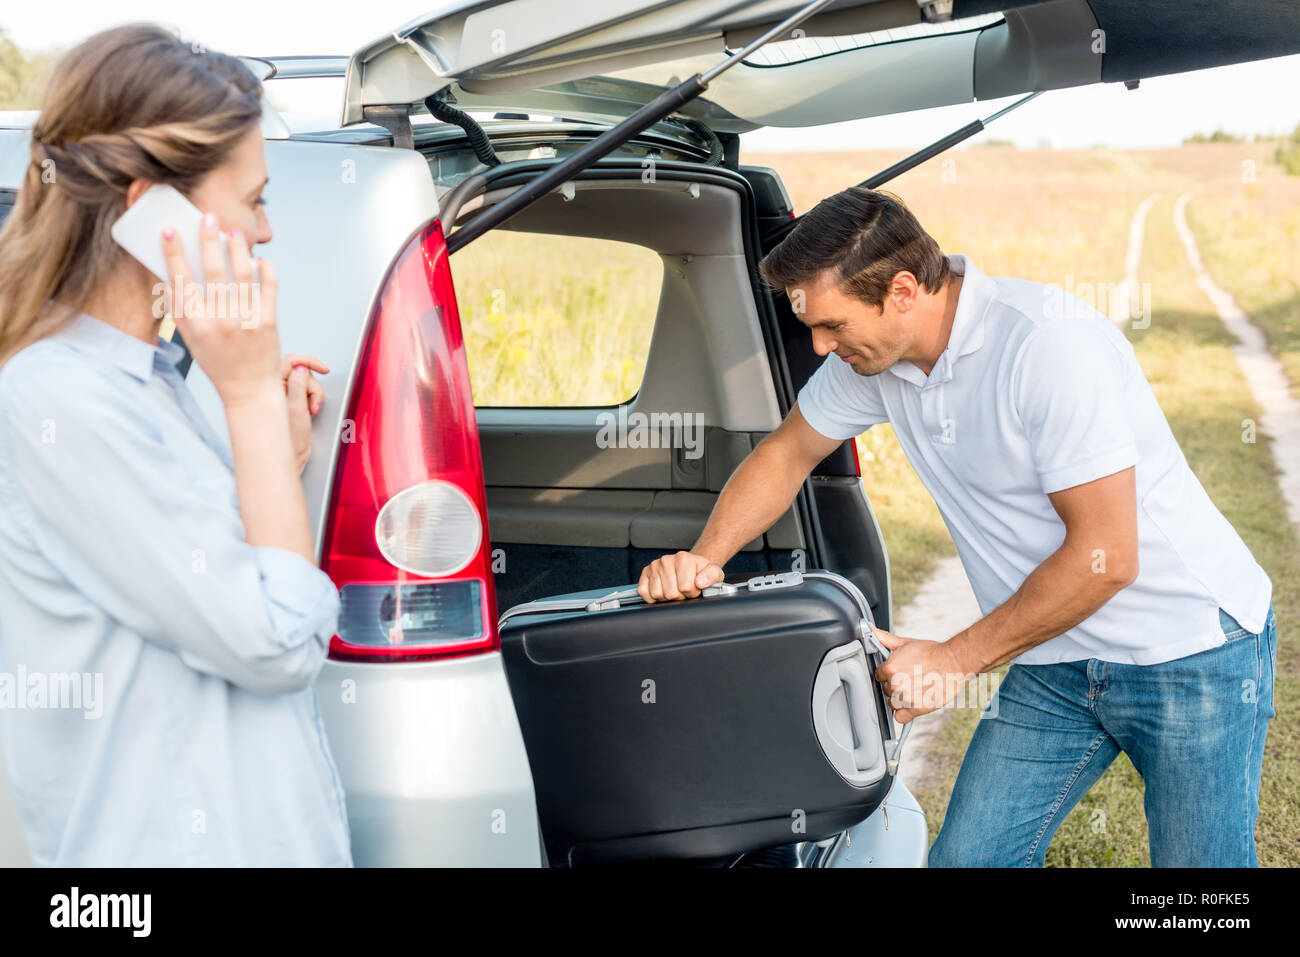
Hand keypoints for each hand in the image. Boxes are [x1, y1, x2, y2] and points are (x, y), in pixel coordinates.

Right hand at [161, 215, 280, 408]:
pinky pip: (269, 287)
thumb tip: (167, 278)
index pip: (181, 280)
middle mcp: (220, 319)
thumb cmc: (217, 363)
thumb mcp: (190, 340)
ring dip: (237, 248)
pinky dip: (266, 269)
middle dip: (209, 239)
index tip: (171, 232)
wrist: (248, 390)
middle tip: (209, 217)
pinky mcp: (268, 321)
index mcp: (196, 323)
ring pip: (242, 273)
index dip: (174, 254)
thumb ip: (178, 310)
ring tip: (233, 232)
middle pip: (213, 270)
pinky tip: (259, 259)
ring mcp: (246, 319)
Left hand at [280, 354, 328, 473]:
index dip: (309, 362)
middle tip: (314, 403)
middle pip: (302, 373)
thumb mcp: (296, 409)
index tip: (323, 370)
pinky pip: (306, 391)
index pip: (291, 361)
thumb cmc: (289, 438)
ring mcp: (284, 394)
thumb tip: (301, 367)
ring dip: (314, 395)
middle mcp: (276, 387)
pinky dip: (312, 399)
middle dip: (313, 387)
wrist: (292, 455)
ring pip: (306, 382)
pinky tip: (310, 411)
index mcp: (272, 385)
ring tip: (311, 411)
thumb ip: (298, 385)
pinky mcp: (292, 400)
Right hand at [637, 550, 724, 602]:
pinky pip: (644, 593)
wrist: (690, 566)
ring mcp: (654, 566)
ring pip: (657, 594)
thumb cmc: (701, 572)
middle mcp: (666, 560)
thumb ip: (712, 576)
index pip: (685, 587)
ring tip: (674, 589)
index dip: (692, 592)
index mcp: (683, 558)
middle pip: (670, 593)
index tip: (695, 587)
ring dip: (667, 598)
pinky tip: (663, 590)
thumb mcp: (714, 573)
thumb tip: (700, 582)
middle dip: (680, 596)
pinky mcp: (645, 573)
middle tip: (684, 590)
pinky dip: (653, 597)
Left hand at [873, 630, 976, 723]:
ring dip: (900, 699)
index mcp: (889, 669)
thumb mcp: (907, 643)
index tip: (898, 673)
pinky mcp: (916, 709)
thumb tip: (873, 632)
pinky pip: (900, 717)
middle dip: (895, 685)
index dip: (888, 674)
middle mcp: (895, 685)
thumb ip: (886, 640)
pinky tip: (912, 704)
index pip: (879, 676)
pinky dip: (904, 713)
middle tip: (910, 679)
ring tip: (915, 689)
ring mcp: (905, 698)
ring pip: (892, 703)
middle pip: (886, 690)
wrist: (954, 662)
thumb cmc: (933, 653)